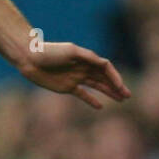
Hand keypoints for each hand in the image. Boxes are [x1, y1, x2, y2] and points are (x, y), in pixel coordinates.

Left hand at [16, 40, 130, 108]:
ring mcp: (76, 78)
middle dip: (116, 86)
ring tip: (121, 100)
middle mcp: (83, 68)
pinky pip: (83, 94)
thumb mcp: (71, 51)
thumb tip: (105, 64)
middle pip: (104, 78)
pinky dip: (91, 100)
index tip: (120, 86)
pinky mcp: (67, 87)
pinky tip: (100, 107)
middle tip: (128, 96)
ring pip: (97, 86)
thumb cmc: (50, 52)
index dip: (115, 76)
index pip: (106, 68)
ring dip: (109, 92)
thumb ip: (88, 57)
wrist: (30, 59)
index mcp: (86, 58)